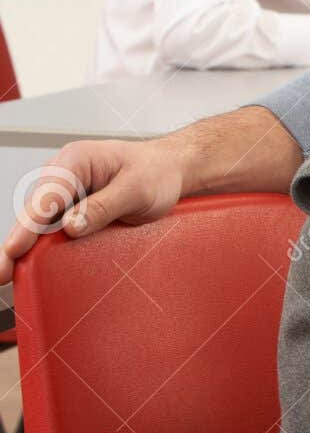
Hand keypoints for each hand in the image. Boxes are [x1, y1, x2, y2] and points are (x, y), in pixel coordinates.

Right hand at [0, 138, 185, 282]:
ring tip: (7, 273)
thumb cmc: (156, 172)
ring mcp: (63, 191)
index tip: (14, 248)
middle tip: (2, 272)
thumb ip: (105, 206)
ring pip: (37, 221)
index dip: (28, 225)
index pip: (46, 196)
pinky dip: (39, 245)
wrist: (169, 170)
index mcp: (76, 159)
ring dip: (23, 246)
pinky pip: (50, 227)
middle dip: (16, 241)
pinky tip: (30, 264)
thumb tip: (71, 227)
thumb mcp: (138, 190)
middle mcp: (62, 173)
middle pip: (33, 211)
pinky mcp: (69, 206)